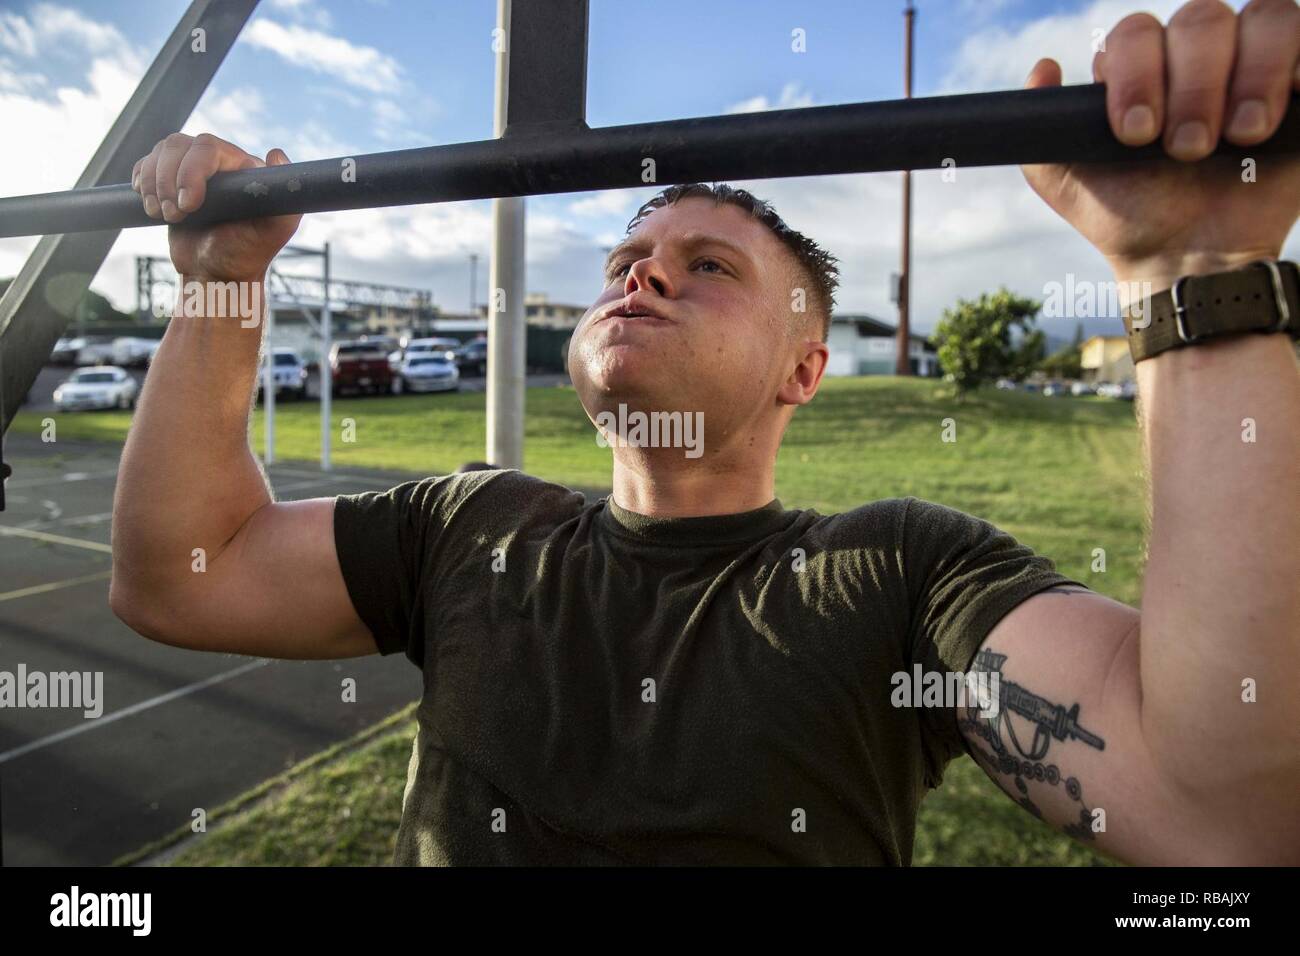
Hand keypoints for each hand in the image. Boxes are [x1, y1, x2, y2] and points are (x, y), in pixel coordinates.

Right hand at [131, 132, 300, 283]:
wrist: (216, 275)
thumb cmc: (245, 255)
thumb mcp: (273, 232)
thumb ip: (286, 200)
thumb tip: (278, 154)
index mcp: (243, 167)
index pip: (208, 147)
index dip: (191, 171)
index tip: (190, 204)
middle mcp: (218, 164)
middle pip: (177, 145)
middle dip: (168, 181)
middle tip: (176, 216)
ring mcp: (192, 171)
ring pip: (159, 152)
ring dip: (154, 185)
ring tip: (166, 215)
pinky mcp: (170, 182)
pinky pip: (146, 164)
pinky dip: (142, 183)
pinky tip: (152, 205)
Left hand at [1021, 0, 1299, 292]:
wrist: (1187, 259)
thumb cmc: (1128, 217)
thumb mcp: (1066, 179)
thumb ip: (1042, 126)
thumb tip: (1044, 66)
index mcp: (1144, 67)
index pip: (1137, 31)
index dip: (1136, 74)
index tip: (1134, 133)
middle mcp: (1200, 55)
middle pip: (1201, 19)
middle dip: (1193, 87)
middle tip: (1188, 149)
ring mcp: (1255, 64)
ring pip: (1265, 16)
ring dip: (1252, 77)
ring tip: (1241, 139)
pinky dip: (1299, 64)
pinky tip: (1283, 112)